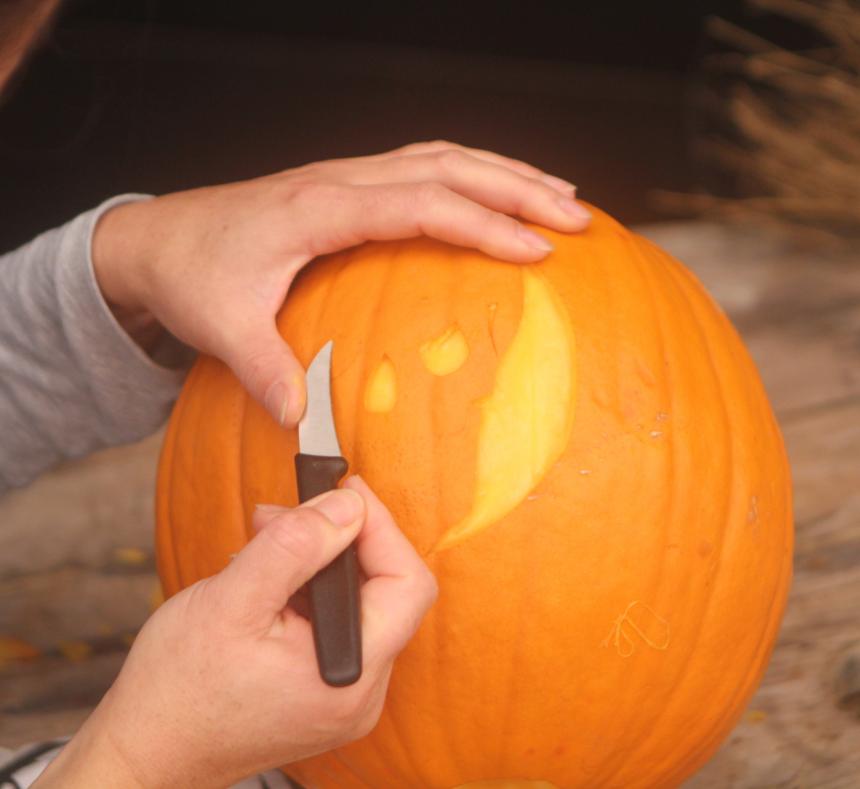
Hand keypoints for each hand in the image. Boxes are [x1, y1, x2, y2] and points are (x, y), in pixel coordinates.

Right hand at [36, 477, 436, 787]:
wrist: (146, 752)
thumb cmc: (178, 690)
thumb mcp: (231, 601)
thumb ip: (294, 547)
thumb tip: (347, 505)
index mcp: (350, 674)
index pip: (407, 581)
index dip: (380, 526)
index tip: (344, 491)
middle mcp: (361, 691)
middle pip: (386, 588)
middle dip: (340, 537)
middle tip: (288, 514)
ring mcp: (345, 695)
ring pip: (360, 602)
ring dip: (320, 559)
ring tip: (267, 542)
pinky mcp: (325, 692)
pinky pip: (338, 625)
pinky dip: (311, 589)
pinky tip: (271, 577)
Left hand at [92, 140, 590, 424]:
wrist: (157, 238)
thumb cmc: (191, 276)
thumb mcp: (221, 325)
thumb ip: (265, 369)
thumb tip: (305, 422)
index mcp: (320, 208)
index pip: (420, 205)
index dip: (481, 224)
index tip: (535, 250)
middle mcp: (341, 180)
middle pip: (448, 166)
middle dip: (518, 188)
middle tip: (577, 218)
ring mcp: (346, 176)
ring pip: (442, 156)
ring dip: (505, 172)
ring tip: (561, 196)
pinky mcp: (347, 186)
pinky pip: (422, 166)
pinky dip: (473, 174)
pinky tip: (498, 192)